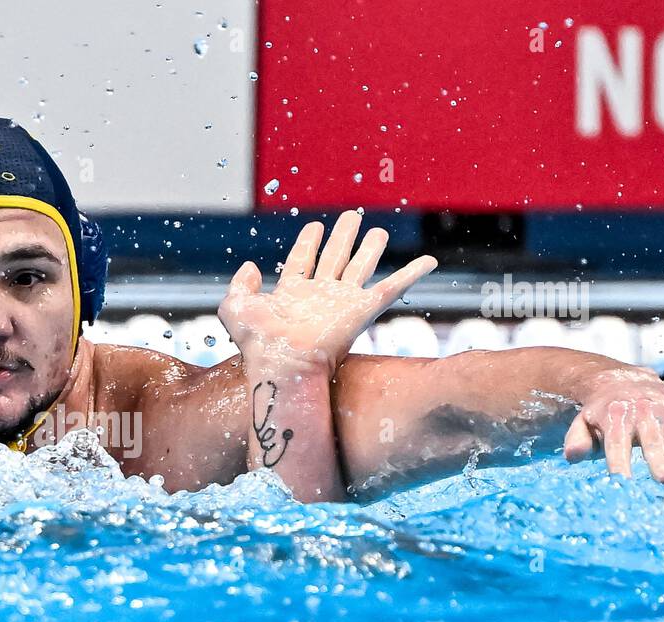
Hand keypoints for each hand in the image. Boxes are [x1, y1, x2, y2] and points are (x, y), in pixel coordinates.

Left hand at [218, 209, 437, 372]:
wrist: (283, 363)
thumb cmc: (257, 343)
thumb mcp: (234, 308)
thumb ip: (239, 286)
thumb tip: (250, 266)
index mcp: (291, 295)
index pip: (302, 261)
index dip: (308, 242)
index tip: (315, 226)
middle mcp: (319, 298)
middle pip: (335, 259)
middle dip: (342, 237)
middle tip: (351, 217)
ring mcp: (342, 304)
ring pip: (360, 267)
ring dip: (370, 248)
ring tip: (378, 231)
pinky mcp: (363, 311)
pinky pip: (392, 288)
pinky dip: (412, 274)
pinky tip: (429, 261)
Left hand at [564, 369, 663, 489]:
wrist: (626, 383)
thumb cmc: (602, 414)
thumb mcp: (583, 423)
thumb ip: (578, 439)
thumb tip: (572, 457)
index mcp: (616, 417)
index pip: (616, 443)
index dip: (618, 462)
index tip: (621, 483)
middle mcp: (646, 413)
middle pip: (653, 441)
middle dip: (660, 460)